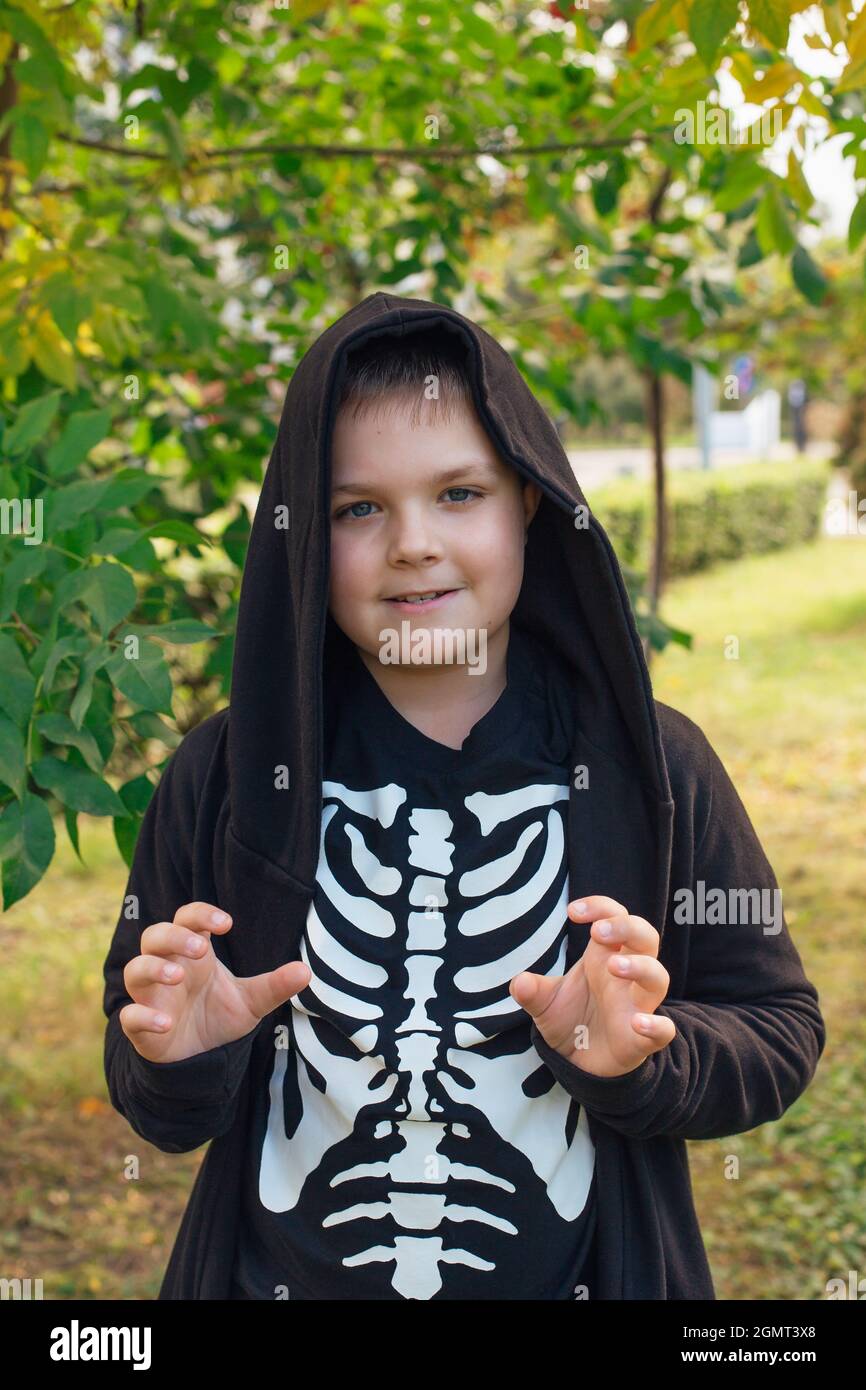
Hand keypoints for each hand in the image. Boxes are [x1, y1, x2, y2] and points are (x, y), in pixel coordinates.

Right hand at [119, 901, 310, 1063]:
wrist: (199, 1061)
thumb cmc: (218, 1018)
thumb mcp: (250, 1002)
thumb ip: (274, 986)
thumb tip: (306, 971)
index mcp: (192, 954)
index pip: (187, 918)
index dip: (201, 914)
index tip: (227, 923)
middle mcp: (167, 968)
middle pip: (155, 935)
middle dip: (174, 936)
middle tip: (200, 947)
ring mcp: (151, 996)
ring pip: (135, 969)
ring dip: (153, 968)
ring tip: (178, 976)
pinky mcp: (140, 1027)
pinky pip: (130, 1016)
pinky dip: (142, 1016)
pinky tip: (166, 1024)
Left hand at [509, 894, 676, 1077]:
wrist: (579, 1062)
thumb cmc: (570, 1019)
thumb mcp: (545, 1003)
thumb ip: (532, 991)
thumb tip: (520, 983)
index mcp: (604, 957)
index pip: (615, 917)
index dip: (601, 907)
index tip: (572, 911)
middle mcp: (626, 977)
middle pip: (645, 938)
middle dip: (626, 927)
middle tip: (597, 932)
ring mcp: (637, 1006)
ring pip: (658, 977)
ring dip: (640, 966)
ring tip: (614, 965)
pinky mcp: (642, 1039)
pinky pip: (663, 1030)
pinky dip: (657, 1026)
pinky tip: (638, 1023)